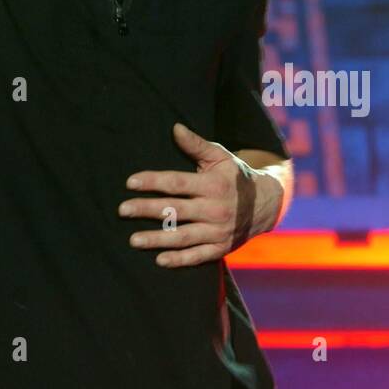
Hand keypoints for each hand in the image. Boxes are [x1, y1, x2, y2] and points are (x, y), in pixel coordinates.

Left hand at [117, 122, 271, 266]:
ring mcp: (218, 231)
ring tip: (133, 240)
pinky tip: (159, 260)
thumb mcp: (220, 157)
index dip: (153, 182)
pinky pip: (198, 256)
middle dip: (146, 210)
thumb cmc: (236, 176)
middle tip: (122, 210)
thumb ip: (196, 145)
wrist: (266, 204)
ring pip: (183, 237)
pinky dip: (179, 260)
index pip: (177, 183)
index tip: (130, 182)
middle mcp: (215, 209)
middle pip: (175, 210)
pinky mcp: (221, 248)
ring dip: (157, 239)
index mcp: (213, 185)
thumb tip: (175, 128)